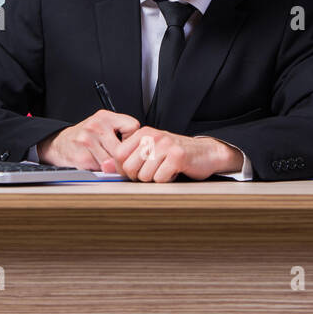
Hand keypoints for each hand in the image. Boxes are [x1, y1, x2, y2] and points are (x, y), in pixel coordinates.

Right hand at [36, 110, 139, 171]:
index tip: (128, 145)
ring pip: (113, 161)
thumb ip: (121, 133)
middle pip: (123, 148)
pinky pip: (101, 170)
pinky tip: (97, 165)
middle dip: (124, 158)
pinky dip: (102, 171)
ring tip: (109, 164)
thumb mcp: (104, 126)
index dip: (133, 139)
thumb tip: (139, 150)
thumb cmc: (87, 136)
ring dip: (113, 167)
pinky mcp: (81, 157)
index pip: (132, 126)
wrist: (60, 143)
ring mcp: (87, 141)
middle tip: (123, 162)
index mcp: (105, 116)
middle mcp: (96, 125)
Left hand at [110, 127, 240, 181]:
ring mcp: (165, 145)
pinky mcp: (177, 157)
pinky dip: (167, 180)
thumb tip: (105, 169)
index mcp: (143, 133)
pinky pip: (160, 179)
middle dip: (139, 176)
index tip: (136, 170)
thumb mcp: (150, 150)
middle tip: (153, 172)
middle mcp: (152, 136)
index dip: (123, 168)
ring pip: (144, 175)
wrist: (206, 153)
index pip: (118, 155)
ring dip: (155, 179)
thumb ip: (128, 158)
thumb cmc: (175, 154)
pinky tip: (174, 172)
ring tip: (165, 170)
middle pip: (129, 167)